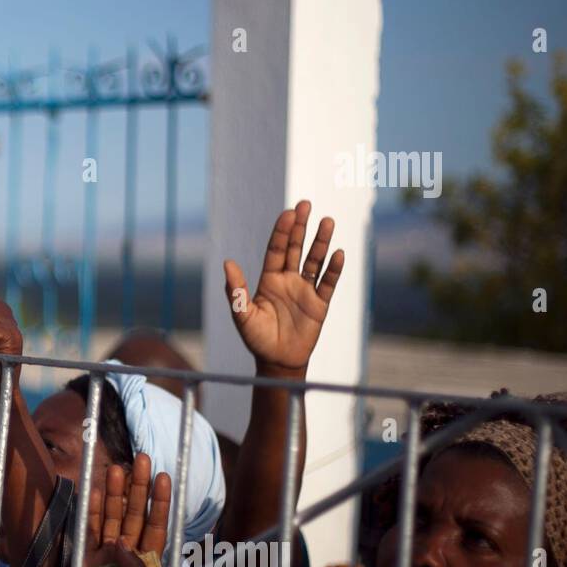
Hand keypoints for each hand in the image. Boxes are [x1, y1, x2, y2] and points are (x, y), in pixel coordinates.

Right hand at [77, 454, 169, 566]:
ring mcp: (105, 557)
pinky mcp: (84, 562)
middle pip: (135, 514)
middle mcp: (129, 556)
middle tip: (142, 459)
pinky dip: (91, 512)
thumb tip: (120, 544)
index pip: (157, 526)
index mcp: (150, 565)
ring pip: (113, 517)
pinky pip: (88, 531)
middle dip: (138, 488)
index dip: (160, 502)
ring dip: (116, 493)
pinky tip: (95, 492)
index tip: (164, 477)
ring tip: (118, 466)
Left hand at [222, 200, 343, 373]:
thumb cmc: (256, 339)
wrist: (277, 362)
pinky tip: (338, 254)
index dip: (282, 231)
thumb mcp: (242, 315)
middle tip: (306, 204)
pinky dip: (334, 269)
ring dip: (321, 242)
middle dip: (301, 227)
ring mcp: (305, 290)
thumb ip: (236, 290)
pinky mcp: (320, 304)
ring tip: (328, 221)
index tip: (288, 212)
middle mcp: (288, 280)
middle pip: (295, 248)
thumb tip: (227, 263)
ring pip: (314, 261)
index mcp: (269, 280)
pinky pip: (328, 283)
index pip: (276, 250)